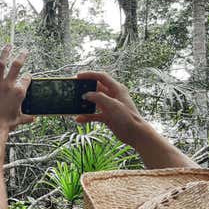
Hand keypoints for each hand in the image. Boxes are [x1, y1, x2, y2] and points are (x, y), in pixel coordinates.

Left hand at [0, 45, 34, 133]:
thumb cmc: (6, 125)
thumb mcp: (19, 120)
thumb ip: (28, 117)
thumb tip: (34, 118)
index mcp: (20, 92)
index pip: (27, 78)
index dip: (28, 76)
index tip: (26, 76)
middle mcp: (9, 86)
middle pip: (17, 65)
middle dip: (22, 56)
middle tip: (24, 51)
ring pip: (1, 64)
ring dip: (4, 53)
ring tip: (8, 45)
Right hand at [76, 71, 197, 168]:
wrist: (135, 134)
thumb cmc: (127, 117)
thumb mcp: (112, 105)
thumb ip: (98, 98)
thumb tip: (86, 94)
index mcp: (117, 89)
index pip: (101, 77)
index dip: (89, 75)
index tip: (77, 77)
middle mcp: (113, 96)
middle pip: (96, 89)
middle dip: (84, 89)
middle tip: (73, 91)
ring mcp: (109, 106)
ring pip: (94, 101)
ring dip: (84, 103)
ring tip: (74, 104)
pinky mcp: (107, 116)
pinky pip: (94, 114)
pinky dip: (86, 116)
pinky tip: (79, 119)